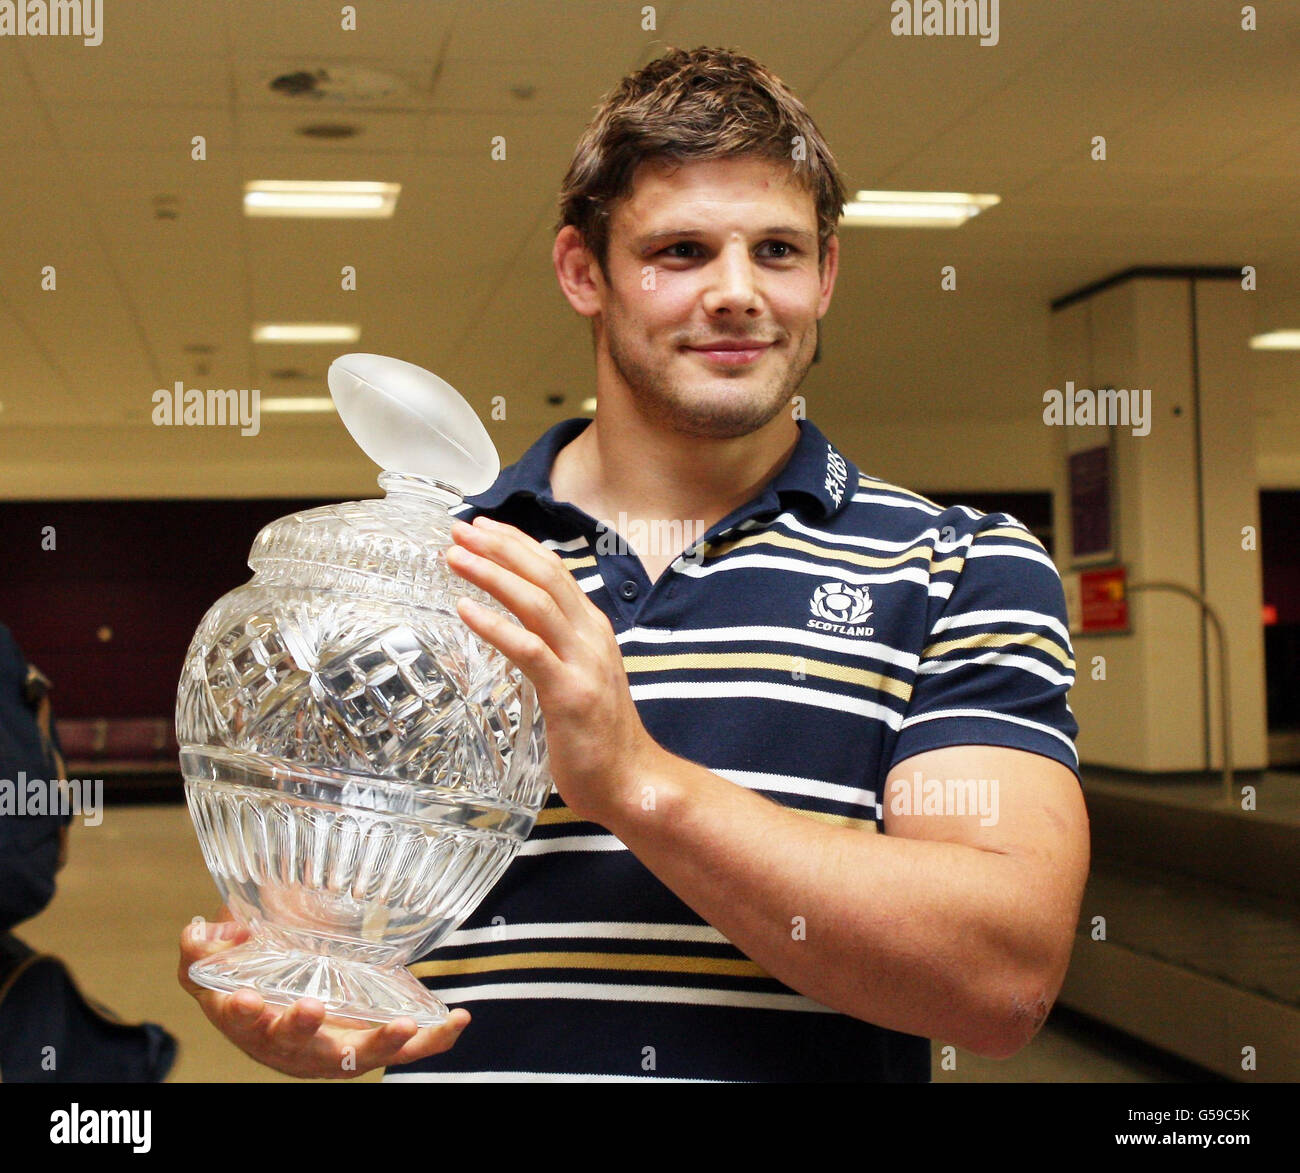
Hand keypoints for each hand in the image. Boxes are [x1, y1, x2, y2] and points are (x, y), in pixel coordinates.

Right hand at [178, 910, 469, 1078]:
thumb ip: (204, 948)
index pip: (243, 1022)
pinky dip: (433, 1039)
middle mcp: (293, 1045)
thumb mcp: (221, 965)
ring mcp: (335, 1050)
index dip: (243, 1013)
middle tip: (310, 1009)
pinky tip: (458, 1020)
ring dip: (380, 1043)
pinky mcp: (372, 1046)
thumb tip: (202, 930)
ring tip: (404, 1025)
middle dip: (303, 1030)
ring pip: (356, 1056)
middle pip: (298, 1046)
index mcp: (254, 1023)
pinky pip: (406, 1051)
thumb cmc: (254, 983)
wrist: (286, 1006)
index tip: (246, 999)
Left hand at [445, 515, 660, 824]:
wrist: (632, 781)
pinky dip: (494, 625)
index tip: (483, 528)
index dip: (517, 545)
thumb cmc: (599, 736)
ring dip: (491, 574)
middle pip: (543, 575)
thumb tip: (523, 630)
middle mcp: (590, 636)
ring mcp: (582, 663)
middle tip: (460, 529)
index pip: (554, 571)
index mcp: (593, 629)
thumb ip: (558, 649)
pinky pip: (527, 649)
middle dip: (499, 547)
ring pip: (535, 602)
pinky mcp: (568, 693)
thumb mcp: (581, 677)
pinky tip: (465, 609)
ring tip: (455, 558)